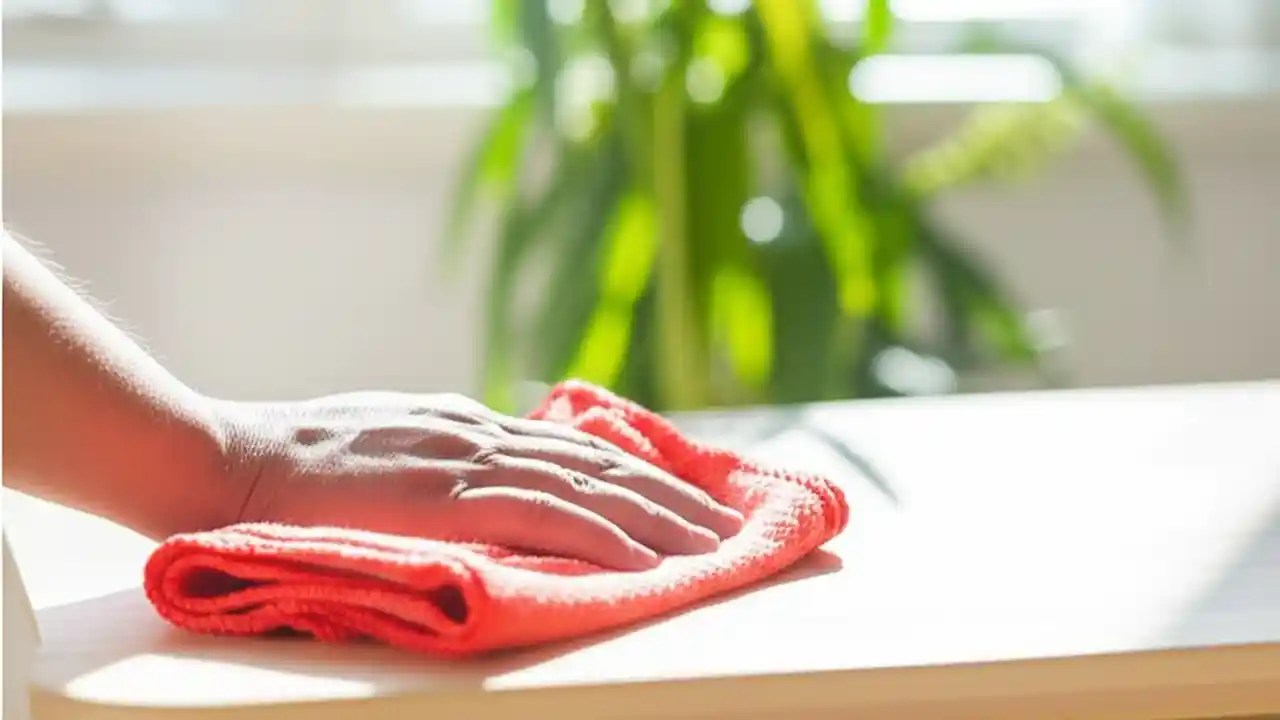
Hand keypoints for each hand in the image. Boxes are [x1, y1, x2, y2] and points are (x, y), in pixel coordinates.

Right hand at [215, 392, 742, 569]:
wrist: (227, 462)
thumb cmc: (297, 467)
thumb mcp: (391, 447)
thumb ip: (450, 463)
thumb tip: (500, 483)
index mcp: (471, 426)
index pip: (578, 450)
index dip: (642, 475)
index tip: (690, 497)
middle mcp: (483, 435)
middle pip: (603, 464)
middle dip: (674, 498)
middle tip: (735, 525)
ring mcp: (467, 462)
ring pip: (590, 488)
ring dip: (661, 519)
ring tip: (716, 547)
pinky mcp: (448, 498)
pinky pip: (546, 517)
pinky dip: (605, 537)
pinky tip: (647, 560)